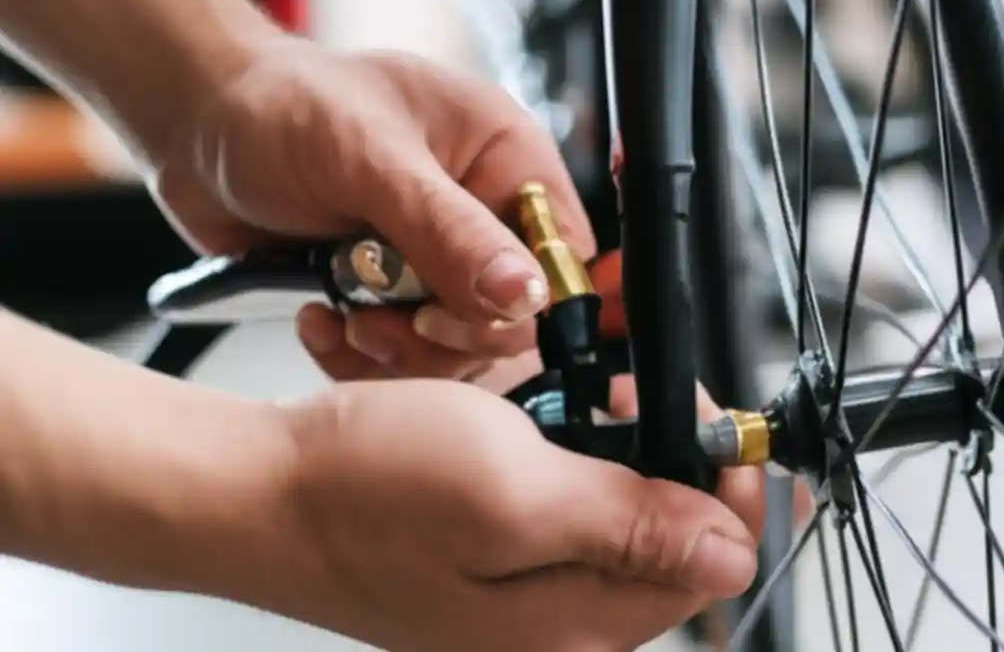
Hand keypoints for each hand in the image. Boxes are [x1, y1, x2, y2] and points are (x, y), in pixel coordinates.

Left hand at [149, 37, 592, 379]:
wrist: (200, 127)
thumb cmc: (284, 106)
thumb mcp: (368, 157)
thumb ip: (447, 228)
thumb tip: (522, 292)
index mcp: (505, 160)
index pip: (560, 255)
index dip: (522, 299)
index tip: (451, 309)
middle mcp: (481, 217)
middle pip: (512, 318)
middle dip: (444, 334)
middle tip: (382, 316)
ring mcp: (437, 264)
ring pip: (457, 351)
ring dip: (396, 351)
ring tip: (344, 315)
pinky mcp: (392, 300)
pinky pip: (404, 361)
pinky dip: (357, 360)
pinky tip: (320, 320)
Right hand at [260, 380, 758, 651]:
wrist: (255, 490)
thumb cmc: (361, 492)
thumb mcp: (514, 493)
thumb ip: (632, 528)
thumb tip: (732, 554)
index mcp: (575, 628)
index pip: (713, 564)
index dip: (727, 480)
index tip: (706, 413)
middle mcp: (553, 629)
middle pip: (669, 541)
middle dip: (665, 457)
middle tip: (625, 392)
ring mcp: (519, 602)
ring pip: (615, 518)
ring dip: (612, 450)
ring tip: (573, 399)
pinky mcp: (489, 569)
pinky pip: (558, 512)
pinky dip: (560, 459)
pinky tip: (527, 425)